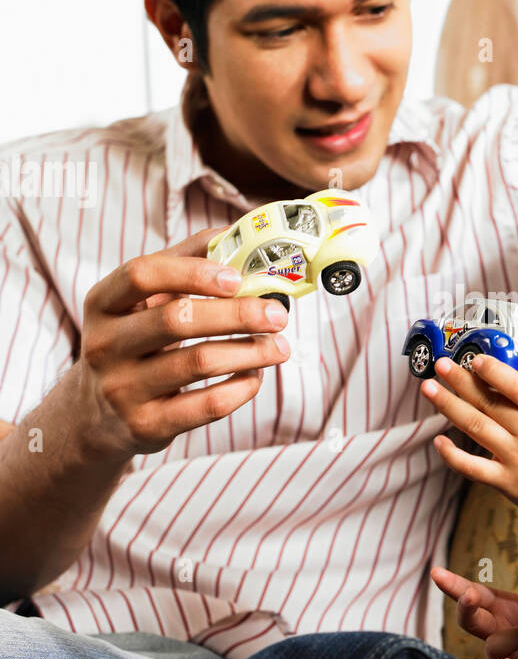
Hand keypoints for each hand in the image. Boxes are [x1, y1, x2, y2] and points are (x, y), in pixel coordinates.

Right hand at [76, 227, 291, 458]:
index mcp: (103, 303)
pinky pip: (206, 406)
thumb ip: (183, 261)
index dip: (193, 272)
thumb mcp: (141, 301)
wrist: (96, 415)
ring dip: (252, 352)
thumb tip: (235, 232)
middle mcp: (104, 345)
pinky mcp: (146, 426)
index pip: (142, 275)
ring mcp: (122, 389)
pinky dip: (241, 388)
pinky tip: (256, 376)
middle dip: (238, 315)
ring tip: (280, 347)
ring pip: (198, 363)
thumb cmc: (134, 342)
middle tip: (278, 314)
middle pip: (177, 319)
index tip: (238, 278)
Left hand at [420, 353, 517, 523]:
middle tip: (440, 364)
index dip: (493, 370)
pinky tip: (438, 440)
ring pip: (475, 426)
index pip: (517, 385)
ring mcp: (515, 458)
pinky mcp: (505, 481)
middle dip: (460, 380)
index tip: (475, 357)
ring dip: (448, 405)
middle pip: (488, 402)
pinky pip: (472, 467)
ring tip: (429, 389)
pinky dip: (452, 454)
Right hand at [431, 542, 517, 658]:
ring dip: (517, 635)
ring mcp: (504, 653)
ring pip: (495, 644)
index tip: (436, 572)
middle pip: (469, 619)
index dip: (454, 584)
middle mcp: (497, 629)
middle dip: (466, 607)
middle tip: (470, 596)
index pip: (472, 592)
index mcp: (502, 607)